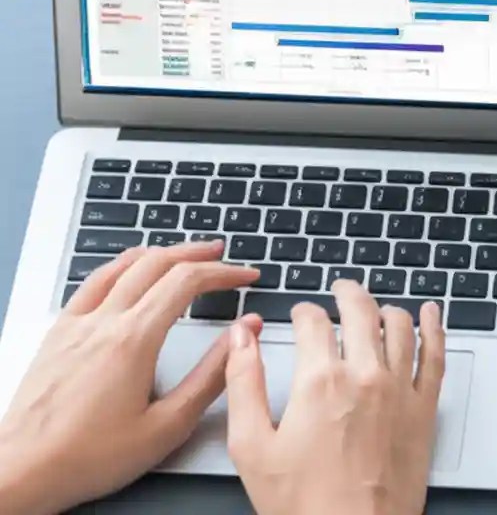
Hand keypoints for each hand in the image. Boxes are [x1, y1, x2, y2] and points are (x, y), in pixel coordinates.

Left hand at [0, 242, 261, 514]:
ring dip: (158, 253)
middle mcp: (103, 322)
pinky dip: (120, 267)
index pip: (186, 282)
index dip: (223, 273)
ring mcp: (75, 325)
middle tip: (222, 255)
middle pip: (156, 263)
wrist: (23, 472)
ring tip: (181, 255)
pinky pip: (91, 283)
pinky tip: (127, 274)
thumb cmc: (91, 457)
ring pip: (121, 265)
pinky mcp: (57, 335)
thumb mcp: (168, 426)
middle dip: (195, 254)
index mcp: (134, 340)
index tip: (246, 277)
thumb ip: (212, 376)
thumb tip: (241, 338)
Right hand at [226, 280, 445, 514]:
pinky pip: (435, 355)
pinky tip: (430, 314)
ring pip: (399, 325)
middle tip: (340, 290)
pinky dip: (434, 328)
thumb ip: (243, 383)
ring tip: (375, 307)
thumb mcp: (251, 447)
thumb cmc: (305, 505)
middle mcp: (365, 375)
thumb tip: (240, 338)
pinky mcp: (424, 409)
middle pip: (360, 311)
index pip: (312, 321)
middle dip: (346, 294)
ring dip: (384, 308)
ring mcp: (400, 390)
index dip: (303, 312)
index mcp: (319, 381)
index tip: (300, 315)